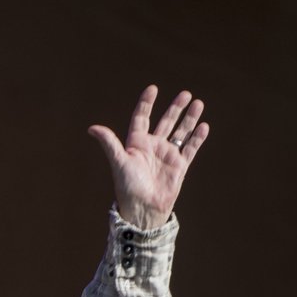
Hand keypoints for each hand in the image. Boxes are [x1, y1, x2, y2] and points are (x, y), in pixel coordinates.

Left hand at [88, 85, 208, 229]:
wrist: (143, 208)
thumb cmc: (128, 186)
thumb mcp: (118, 162)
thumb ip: (109, 143)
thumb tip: (92, 128)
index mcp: (136, 144)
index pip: (141, 118)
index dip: (146, 104)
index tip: (153, 88)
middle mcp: (152, 147)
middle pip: (165, 122)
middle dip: (175, 108)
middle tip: (186, 93)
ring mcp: (167, 156)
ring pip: (180, 132)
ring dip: (189, 119)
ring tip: (198, 103)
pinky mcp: (179, 166)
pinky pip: (190, 148)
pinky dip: (197, 138)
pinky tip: (204, 126)